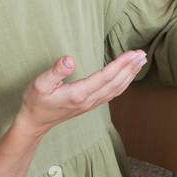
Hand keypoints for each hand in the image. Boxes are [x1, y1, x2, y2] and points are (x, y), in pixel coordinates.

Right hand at [18, 51, 145, 135]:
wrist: (34, 122)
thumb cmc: (36, 101)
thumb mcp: (40, 84)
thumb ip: (55, 71)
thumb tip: (69, 59)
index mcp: (78, 94)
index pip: (106, 76)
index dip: (121, 64)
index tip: (133, 53)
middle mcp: (88, 100)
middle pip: (116, 82)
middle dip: (130, 67)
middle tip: (142, 53)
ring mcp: (91, 104)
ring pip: (117, 89)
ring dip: (130, 75)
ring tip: (140, 61)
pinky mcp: (90, 105)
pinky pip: (112, 94)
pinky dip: (124, 83)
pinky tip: (128, 75)